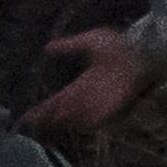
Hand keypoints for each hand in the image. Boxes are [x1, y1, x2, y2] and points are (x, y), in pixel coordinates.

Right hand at [19, 23, 153, 138]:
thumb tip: (46, 47)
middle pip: (63, 112)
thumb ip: (68, 45)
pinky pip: (93, 120)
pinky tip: (69, 125)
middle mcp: (87, 97)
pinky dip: (81, 123)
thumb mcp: (88, 41)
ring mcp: (98, 104)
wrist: (138, 53)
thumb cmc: (116, 46)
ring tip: (47, 125)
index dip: (44, 107)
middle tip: (31, 125)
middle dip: (48, 118)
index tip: (28, 115)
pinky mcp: (110, 108)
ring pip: (75, 117)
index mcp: (82, 83)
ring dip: (62, 122)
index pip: (58, 99)